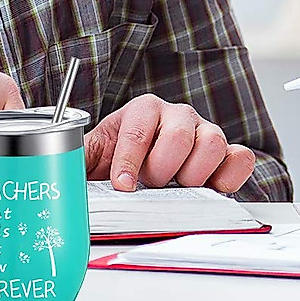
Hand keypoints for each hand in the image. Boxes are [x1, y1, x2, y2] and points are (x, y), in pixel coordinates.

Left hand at [83, 93, 255, 193]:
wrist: (140, 170)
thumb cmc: (116, 162)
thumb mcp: (92, 156)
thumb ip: (77, 157)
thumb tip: (58, 165)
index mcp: (142, 111)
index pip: (139, 128)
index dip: (130, 160)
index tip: (123, 185)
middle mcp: (176, 116)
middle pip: (179, 134)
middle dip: (161, 168)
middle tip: (151, 184)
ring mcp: (204, 133)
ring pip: (212, 142)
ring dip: (193, 173)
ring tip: (177, 187)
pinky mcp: (226, 155)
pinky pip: (240, 157)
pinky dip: (230, 175)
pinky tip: (211, 189)